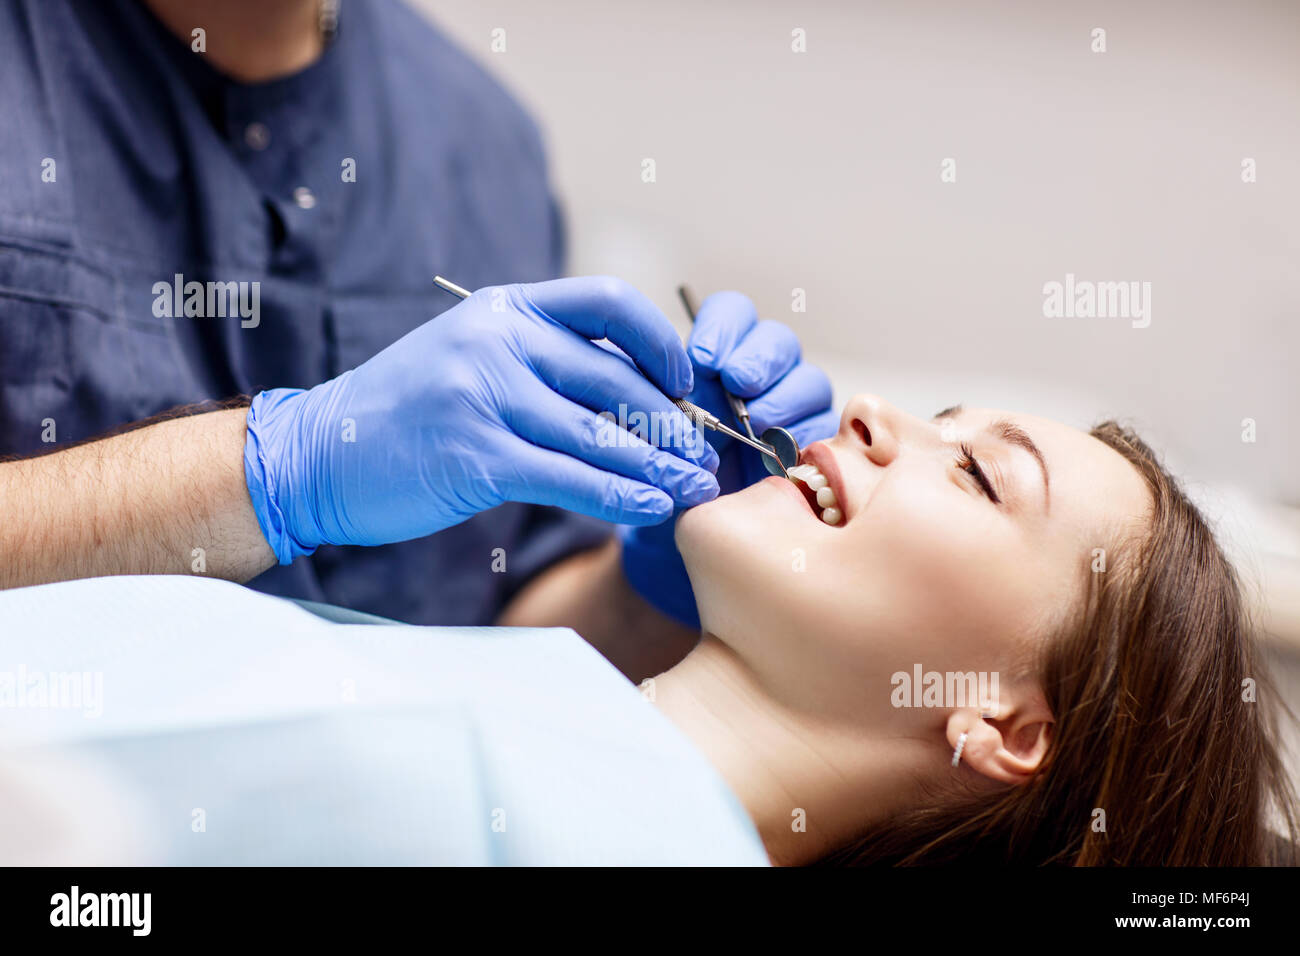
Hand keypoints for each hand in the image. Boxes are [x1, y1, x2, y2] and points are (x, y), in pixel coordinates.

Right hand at [243, 277, 719, 563]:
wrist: (319, 453)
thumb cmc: (407, 410)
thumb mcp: (471, 356)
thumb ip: (542, 360)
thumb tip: (633, 393)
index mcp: (503, 308)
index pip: (606, 304)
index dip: (659, 342)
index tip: (686, 384)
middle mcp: (496, 341)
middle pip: (615, 379)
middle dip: (671, 425)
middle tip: (704, 458)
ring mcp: (484, 396)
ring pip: (599, 434)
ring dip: (657, 468)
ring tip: (692, 491)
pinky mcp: (476, 455)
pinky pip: (569, 477)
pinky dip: (617, 496)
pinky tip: (649, 509)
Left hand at [620, 291, 835, 626]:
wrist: (681, 549)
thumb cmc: (662, 484)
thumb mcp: (648, 440)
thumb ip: (657, 410)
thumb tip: (656, 385)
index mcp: (714, 363)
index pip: (730, 317)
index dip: (722, 328)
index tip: (701, 359)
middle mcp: (758, 381)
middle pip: (775, 341)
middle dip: (758, 356)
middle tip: (738, 383)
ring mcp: (792, 415)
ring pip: (806, 377)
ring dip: (784, 394)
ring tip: (759, 422)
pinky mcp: (816, 451)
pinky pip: (826, 427)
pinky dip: (808, 432)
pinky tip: (784, 452)